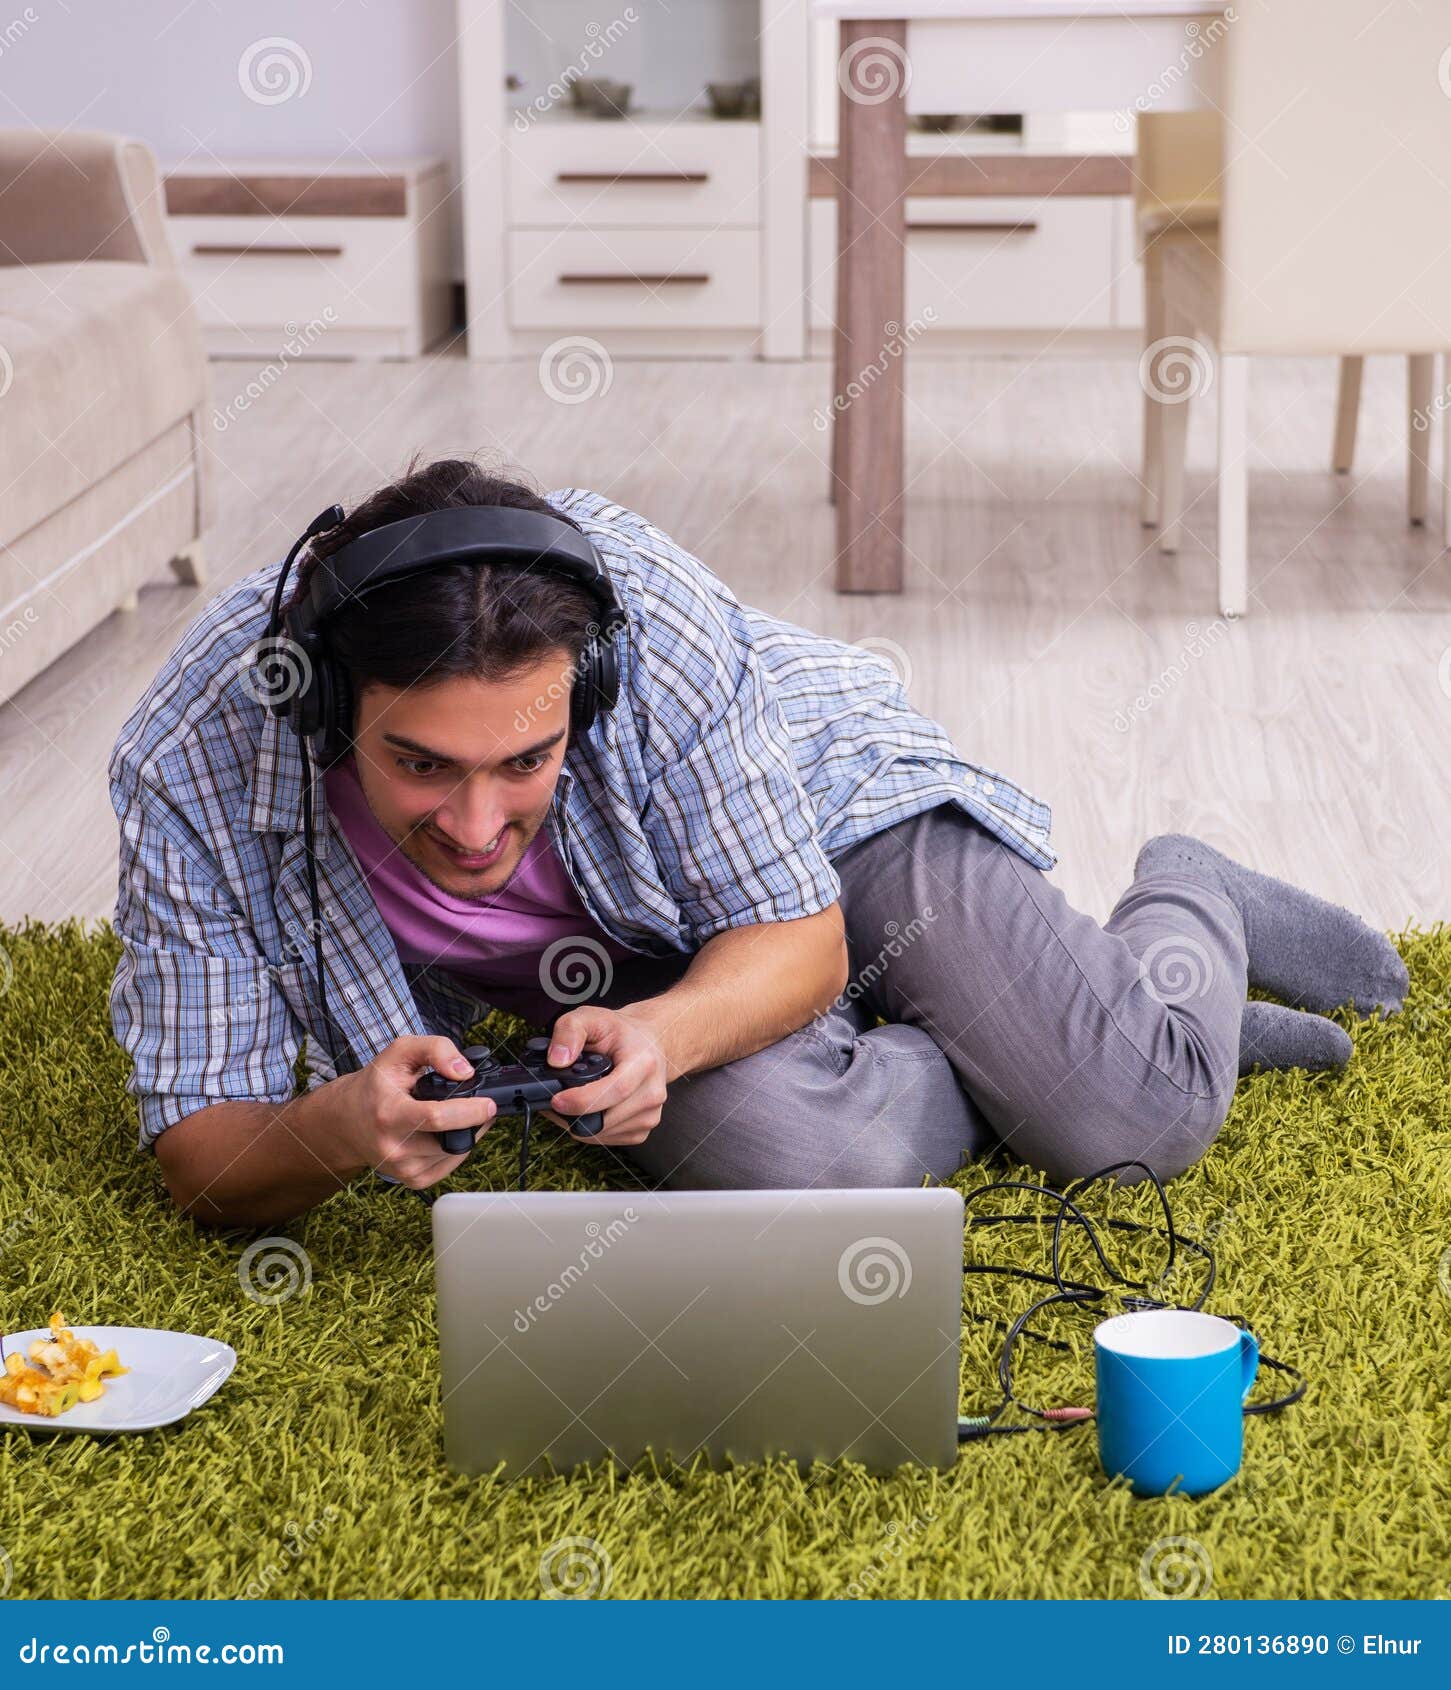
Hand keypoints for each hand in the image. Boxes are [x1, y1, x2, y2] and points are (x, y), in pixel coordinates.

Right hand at [333, 1035, 495, 1189]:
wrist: (347, 1120)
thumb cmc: (376, 1084)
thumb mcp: (400, 1052)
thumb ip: (436, 1049)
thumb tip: (465, 1071)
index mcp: (389, 1114)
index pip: (436, 1118)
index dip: (470, 1111)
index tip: (488, 1104)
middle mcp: (394, 1147)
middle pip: (452, 1140)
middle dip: (474, 1121)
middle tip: (480, 1104)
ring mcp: (403, 1169)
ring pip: (456, 1153)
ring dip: (467, 1133)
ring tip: (457, 1114)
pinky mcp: (413, 1181)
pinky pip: (450, 1165)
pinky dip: (457, 1148)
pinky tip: (447, 1132)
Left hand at [540, 1006, 668, 1146]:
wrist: (650, 1044)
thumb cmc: (621, 1033)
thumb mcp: (592, 1017)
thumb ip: (570, 1031)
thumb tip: (557, 1060)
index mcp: (644, 1063)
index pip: (616, 1090)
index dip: (583, 1100)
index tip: (556, 1101)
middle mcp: (653, 1092)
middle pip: (606, 1119)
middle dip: (571, 1114)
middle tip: (552, 1100)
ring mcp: (650, 1114)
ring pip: (603, 1133)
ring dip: (578, 1123)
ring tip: (568, 1102)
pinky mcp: (643, 1129)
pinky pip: (607, 1139)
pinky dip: (590, 1130)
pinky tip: (586, 1110)